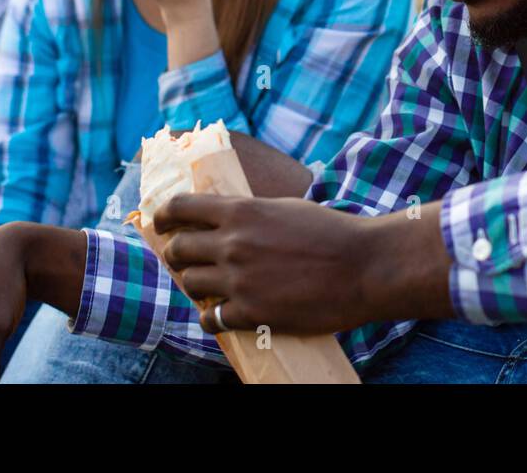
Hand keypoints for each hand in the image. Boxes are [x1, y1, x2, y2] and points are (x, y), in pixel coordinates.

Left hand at [153, 195, 454, 335]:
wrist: (364, 266)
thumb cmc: (331, 232)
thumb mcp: (284, 208)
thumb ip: (250, 213)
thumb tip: (226, 217)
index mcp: (241, 211)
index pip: (181, 207)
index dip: (165, 215)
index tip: (162, 223)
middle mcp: (233, 243)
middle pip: (178, 249)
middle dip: (178, 254)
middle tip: (186, 259)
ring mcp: (239, 280)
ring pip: (190, 284)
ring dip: (196, 285)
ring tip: (208, 286)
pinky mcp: (251, 313)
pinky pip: (211, 318)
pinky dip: (212, 316)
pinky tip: (221, 314)